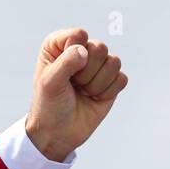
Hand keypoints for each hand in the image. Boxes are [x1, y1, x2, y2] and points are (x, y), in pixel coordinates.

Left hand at [25, 27, 128, 161]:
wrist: (57, 133)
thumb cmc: (48, 106)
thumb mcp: (49, 84)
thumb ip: (65, 63)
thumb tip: (84, 51)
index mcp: (60, 45)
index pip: (78, 35)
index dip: (73, 55)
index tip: (60, 73)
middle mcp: (80, 50)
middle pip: (99, 47)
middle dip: (86, 73)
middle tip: (73, 85)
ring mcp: (98, 65)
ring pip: (113, 62)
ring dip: (96, 84)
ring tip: (82, 92)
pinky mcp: (111, 80)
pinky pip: (121, 79)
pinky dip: (107, 92)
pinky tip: (93, 98)